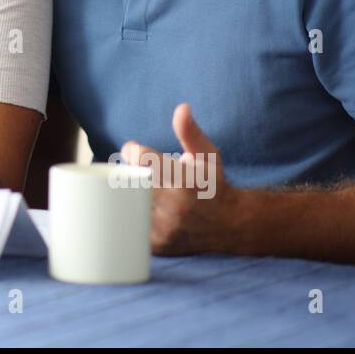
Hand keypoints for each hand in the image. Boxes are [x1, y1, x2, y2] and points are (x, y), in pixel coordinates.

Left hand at [121, 103, 237, 255]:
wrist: (230, 225)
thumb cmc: (214, 184)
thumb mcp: (207, 155)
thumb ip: (190, 132)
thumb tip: (181, 107)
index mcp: (184, 181)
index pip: (141, 158)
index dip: (132, 151)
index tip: (132, 150)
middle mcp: (174, 207)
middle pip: (128, 182)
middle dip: (125, 174)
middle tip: (131, 171)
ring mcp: (165, 230)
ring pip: (125, 205)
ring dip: (124, 195)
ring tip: (134, 189)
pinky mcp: (157, 246)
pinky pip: (130, 226)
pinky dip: (129, 215)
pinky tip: (136, 209)